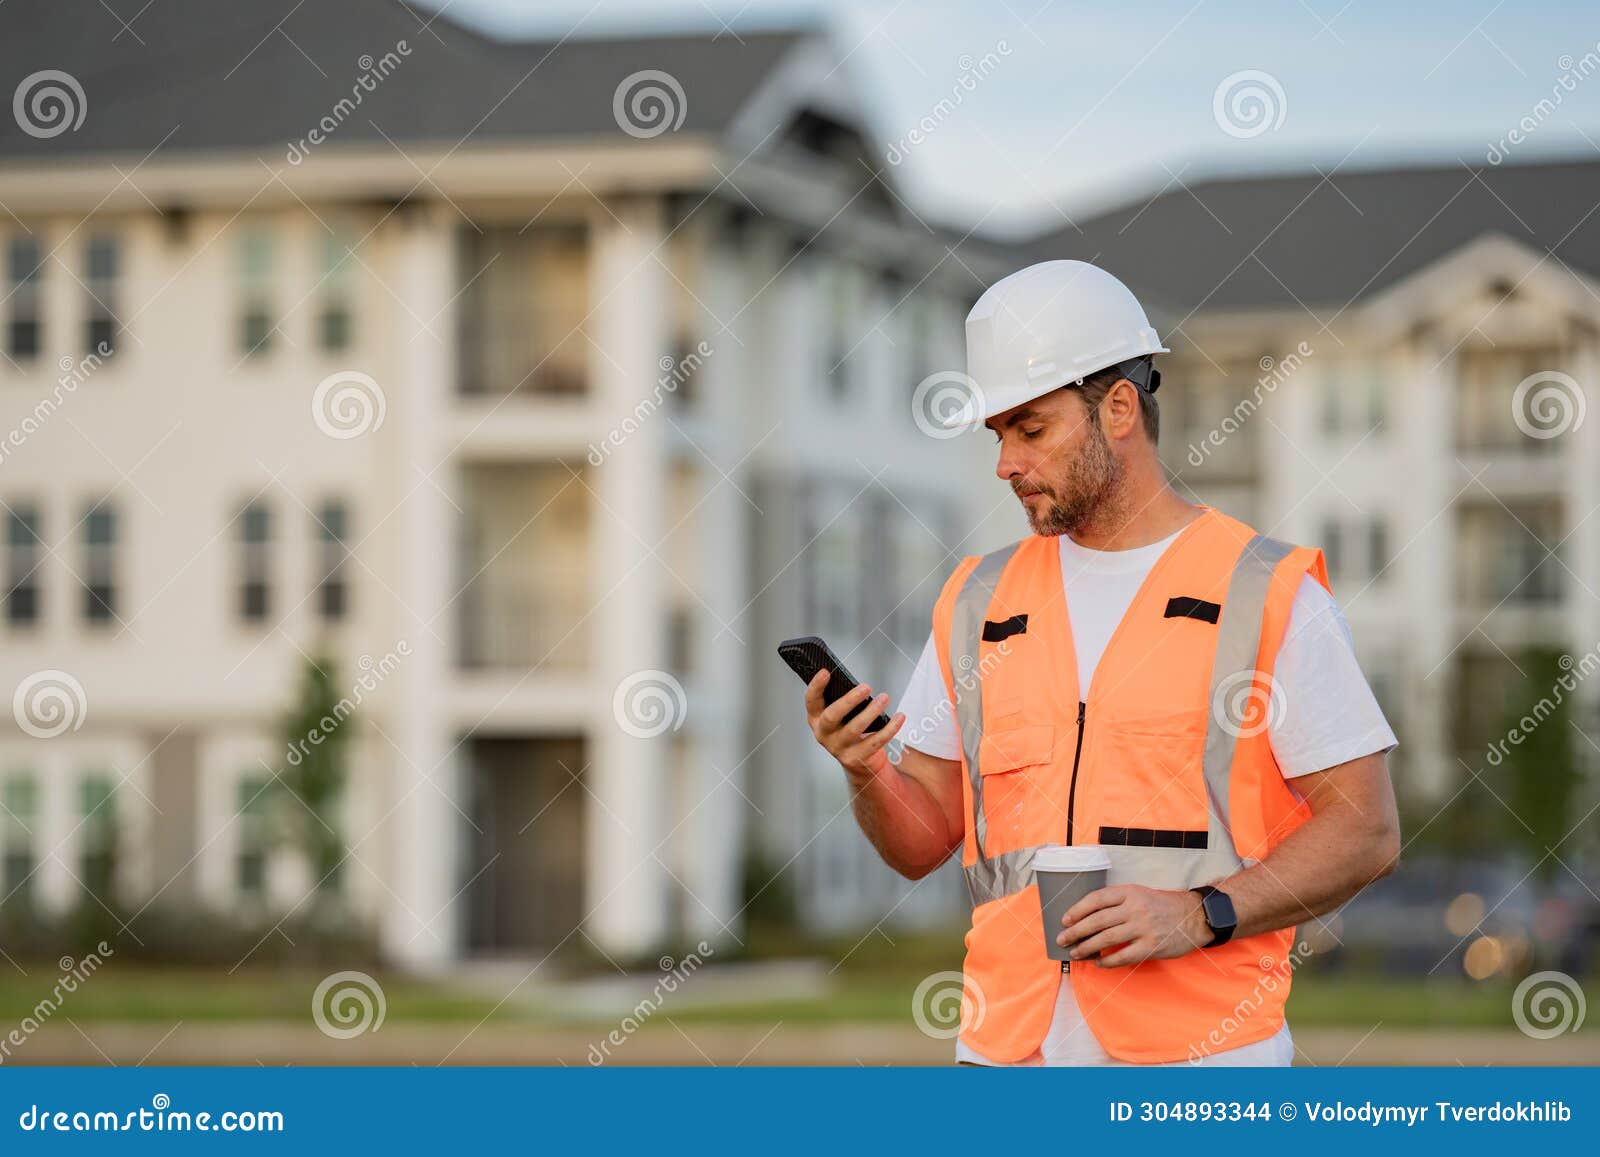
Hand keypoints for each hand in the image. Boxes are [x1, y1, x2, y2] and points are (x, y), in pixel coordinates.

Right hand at [804, 669, 905, 780]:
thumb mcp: (840, 716)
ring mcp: (839, 748)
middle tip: (866, 687)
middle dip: (849, 700)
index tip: (826, 672)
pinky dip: (889, 728)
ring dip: (871, 712)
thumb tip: (858, 684)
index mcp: (816, 719)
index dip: (816, 686)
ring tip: (884, 698)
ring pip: (854, 729)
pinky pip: (875, 742)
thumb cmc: (849, 730)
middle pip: (831, 717)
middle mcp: (824, 734)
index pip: (811, 701)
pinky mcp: (856, 758)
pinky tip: (898, 717)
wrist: (858, 762)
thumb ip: (842, 701)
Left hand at [1056, 884, 1210, 966]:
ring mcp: (1143, 928)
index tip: (1065, 919)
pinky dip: (1107, 961)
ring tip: (1075, 953)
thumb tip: (1087, 917)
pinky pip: (1122, 956)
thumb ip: (1117, 902)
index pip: (1096, 899)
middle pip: (1097, 921)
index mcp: (1130, 892)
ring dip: (1086, 947)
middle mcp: (1135, 908)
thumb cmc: (1162, 905)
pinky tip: (1098, 963)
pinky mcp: (1151, 947)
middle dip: (1076, 931)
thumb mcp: (1140, 893)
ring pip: (1106, 939)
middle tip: (1062, 940)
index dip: (1077, 910)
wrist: (1194, 916)